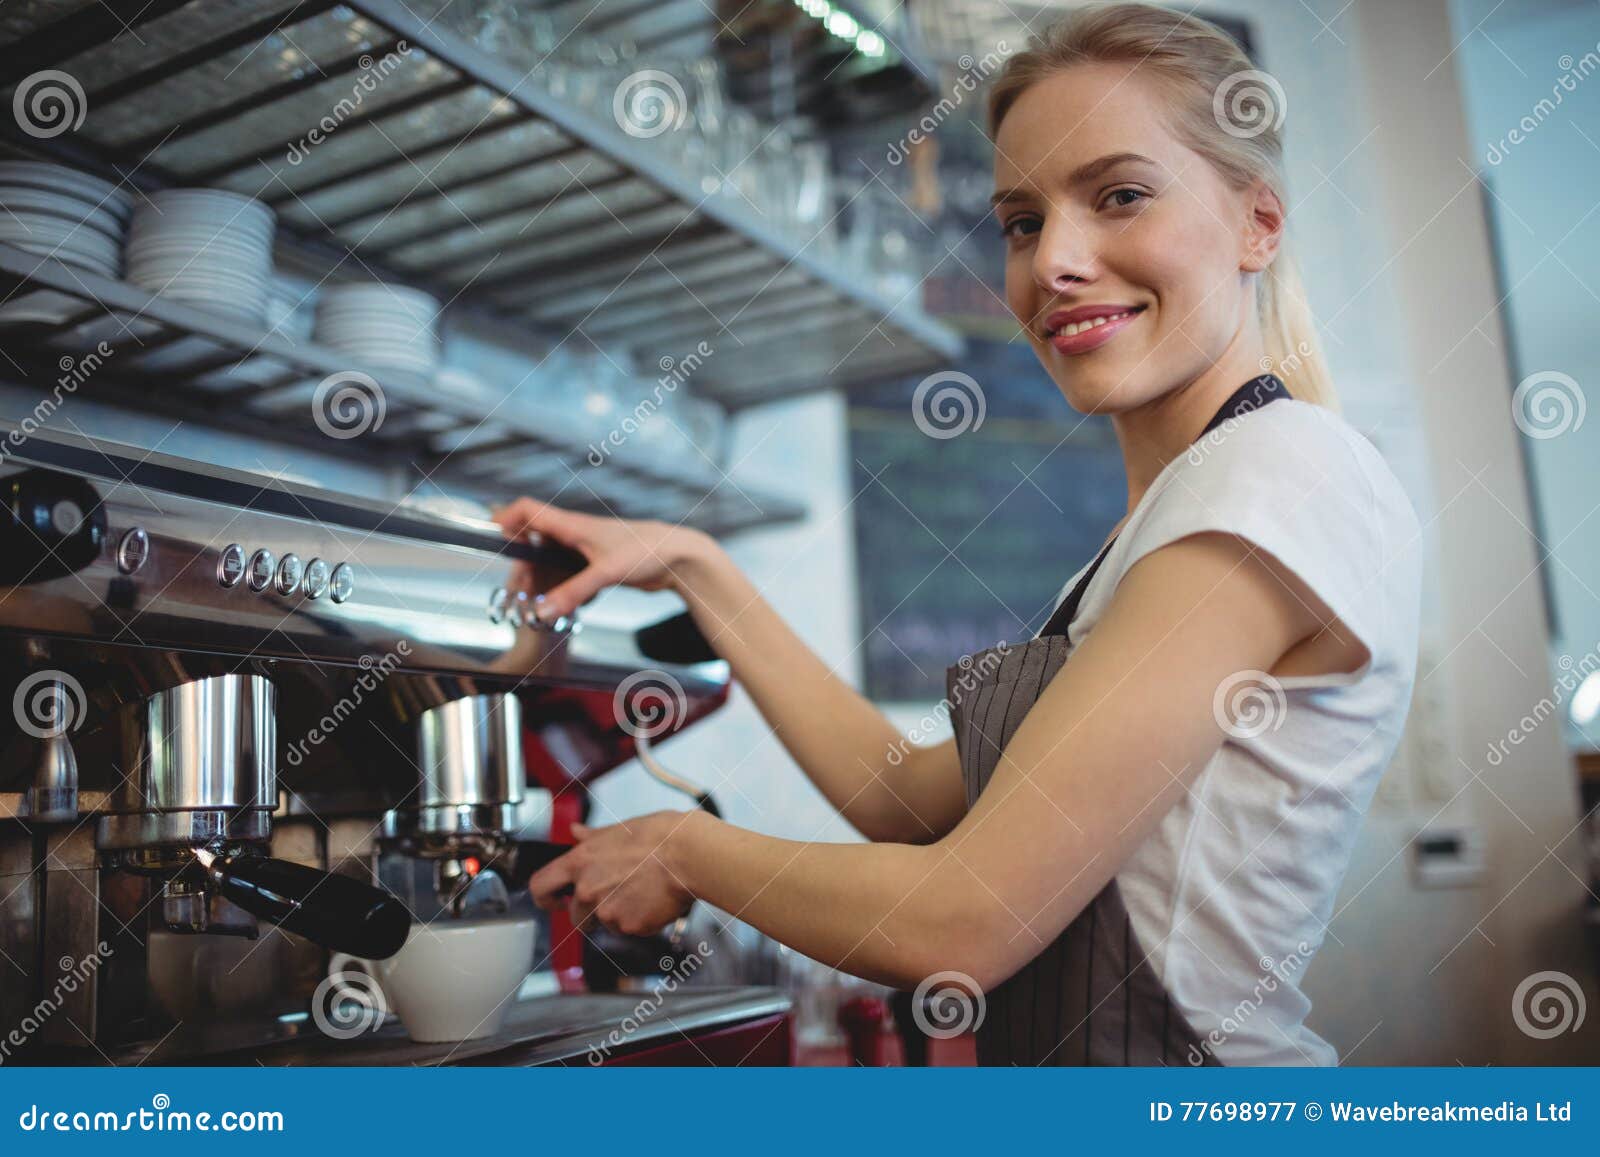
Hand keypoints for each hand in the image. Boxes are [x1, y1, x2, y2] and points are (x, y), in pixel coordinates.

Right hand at [491, 498, 714, 622]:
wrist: (679, 557)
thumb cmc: (646, 551)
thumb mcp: (605, 573)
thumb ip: (572, 593)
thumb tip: (541, 612)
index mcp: (572, 525)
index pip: (528, 510)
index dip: (505, 518)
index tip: (489, 537)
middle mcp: (575, 534)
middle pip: (533, 542)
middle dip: (522, 566)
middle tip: (518, 592)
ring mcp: (586, 549)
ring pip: (551, 561)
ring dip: (542, 581)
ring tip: (537, 604)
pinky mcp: (598, 565)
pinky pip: (570, 575)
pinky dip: (565, 589)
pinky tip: (570, 606)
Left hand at [527, 812, 697, 937]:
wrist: (687, 856)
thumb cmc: (658, 837)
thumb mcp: (617, 830)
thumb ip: (591, 837)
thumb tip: (576, 832)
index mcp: (580, 863)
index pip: (541, 886)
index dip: (545, 897)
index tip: (554, 901)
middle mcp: (588, 890)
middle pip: (576, 916)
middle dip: (592, 912)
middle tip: (616, 895)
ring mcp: (607, 912)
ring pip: (605, 924)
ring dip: (618, 916)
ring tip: (641, 892)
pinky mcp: (630, 927)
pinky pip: (629, 930)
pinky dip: (640, 921)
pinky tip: (653, 901)